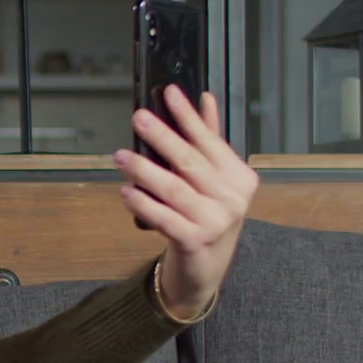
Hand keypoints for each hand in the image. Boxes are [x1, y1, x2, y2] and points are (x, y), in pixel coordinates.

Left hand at [113, 86, 258, 318]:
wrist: (206, 269)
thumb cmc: (209, 217)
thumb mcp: (216, 180)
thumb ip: (210, 140)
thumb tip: (204, 99)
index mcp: (240, 178)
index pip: (209, 141)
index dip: (188, 116)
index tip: (169, 93)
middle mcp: (233, 199)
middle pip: (190, 162)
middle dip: (162, 137)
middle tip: (139, 118)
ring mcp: (215, 222)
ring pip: (173, 189)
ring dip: (144, 171)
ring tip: (122, 157)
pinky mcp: (194, 242)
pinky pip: (163, 218)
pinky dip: (143, 204)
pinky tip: (126, 192)